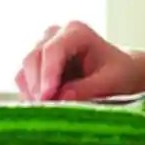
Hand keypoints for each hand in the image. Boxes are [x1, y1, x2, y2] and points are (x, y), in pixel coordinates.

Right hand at [15, 21, 141, 100]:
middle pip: (32, 59)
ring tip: (49, 112)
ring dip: (32, 94)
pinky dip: (31, 96)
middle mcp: (54, 35)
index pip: (53, 50)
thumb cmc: (120, 73)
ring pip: (24, 72)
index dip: (47, 74)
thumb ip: (88, 88)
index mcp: (76, 31)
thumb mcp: (112, 81)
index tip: (47, 97)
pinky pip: (24, 82)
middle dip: (37, 86)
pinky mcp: (36, 65)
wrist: (120, 73)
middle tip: (46, 111)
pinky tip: (47, 109)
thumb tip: (61, 96)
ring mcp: (42, 49)